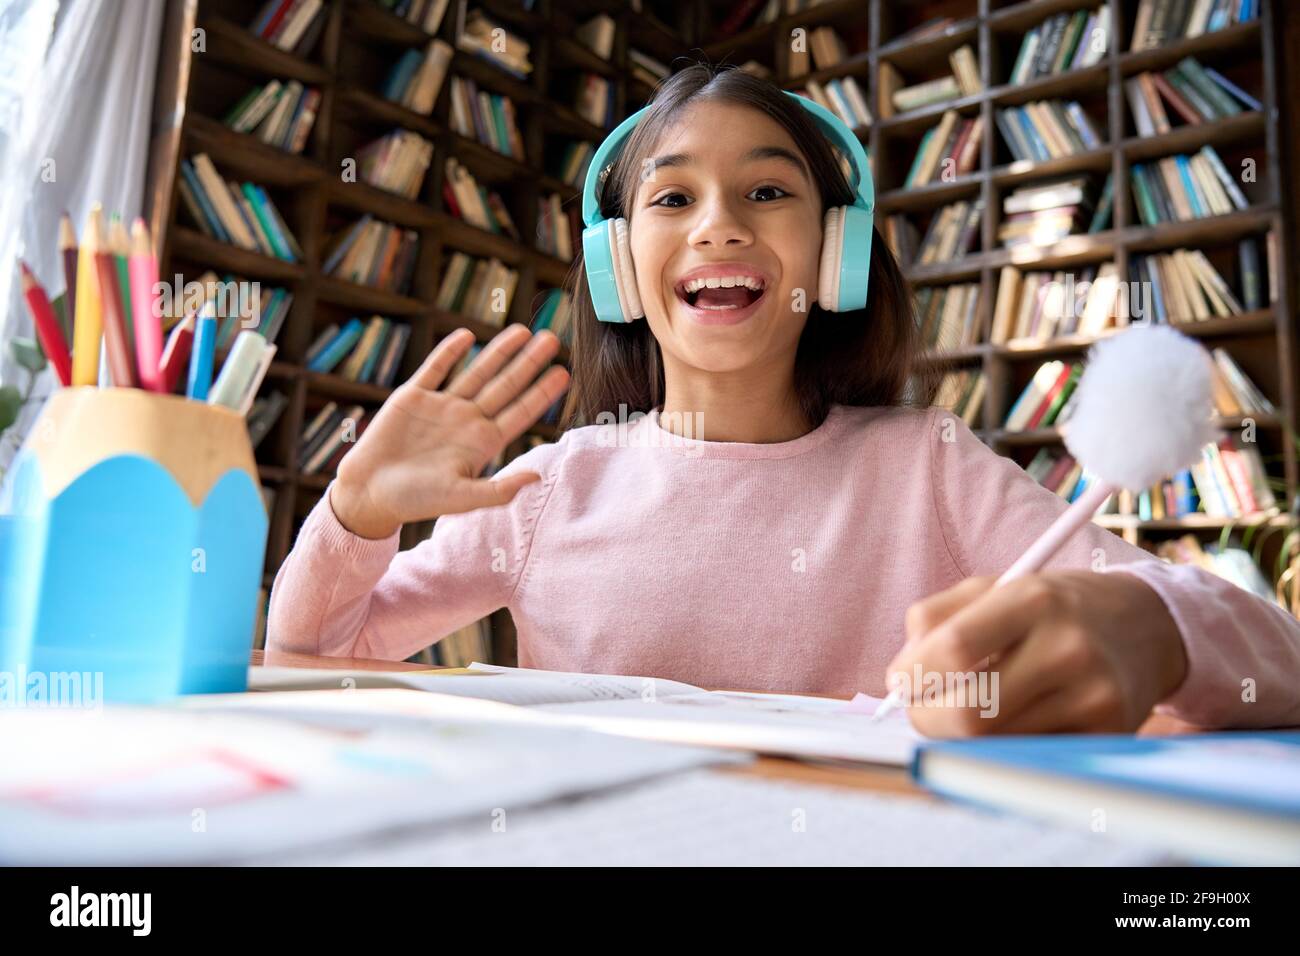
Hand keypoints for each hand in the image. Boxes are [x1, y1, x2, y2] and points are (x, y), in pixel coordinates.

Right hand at [330, 325, 569, 538]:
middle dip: (529, 362)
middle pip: (506, 385)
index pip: (520, 412)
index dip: (542, 393)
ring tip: (522, 330)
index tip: (564, 373)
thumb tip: (537, 477)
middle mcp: (467, 421)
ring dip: (499, 351)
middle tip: (553, 339)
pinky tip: (468, 336)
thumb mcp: (461, 498)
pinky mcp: (413, 397)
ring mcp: (442, 406)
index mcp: (482, 443)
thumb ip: (498, 490)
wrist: (369, 493)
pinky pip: (435, 369)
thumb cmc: (416, 501)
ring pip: (477, 372)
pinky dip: (450, 352)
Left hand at [886, 570, 1188, 735]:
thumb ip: (933, 619)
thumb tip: (898, 677)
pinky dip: (1002, 744)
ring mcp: (1092, 696)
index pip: (953, 649)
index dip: (912, 675)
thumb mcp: (993, 587)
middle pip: (968, 713)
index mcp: (1032, 600)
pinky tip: (1010, 719)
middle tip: (921, 711)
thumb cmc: (1051, 606)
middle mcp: (1067, 648)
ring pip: (993, 743)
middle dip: (928, 720)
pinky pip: (1027, 755)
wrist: (1144, 625)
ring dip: (962, 735)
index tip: (899, 683)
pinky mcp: (1108, 733)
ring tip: (968, 707)